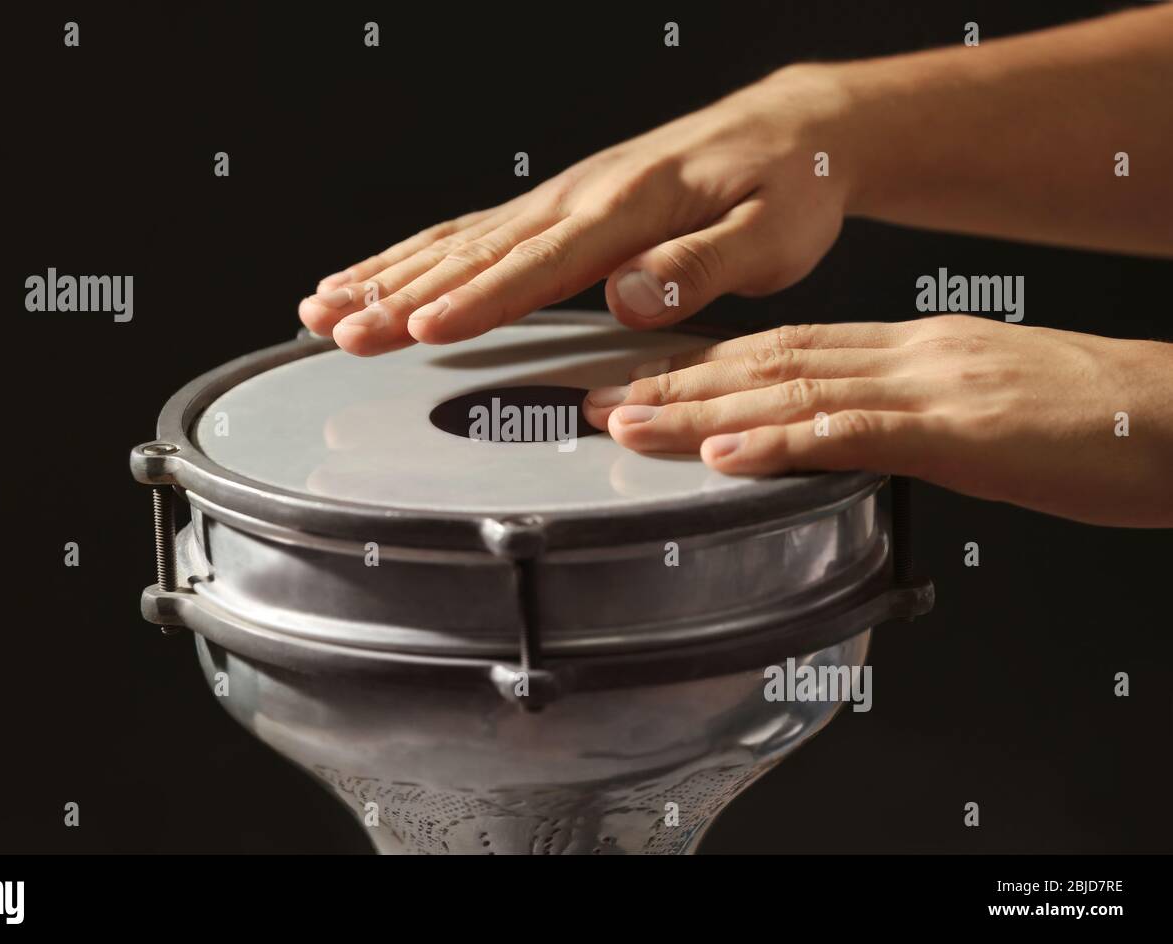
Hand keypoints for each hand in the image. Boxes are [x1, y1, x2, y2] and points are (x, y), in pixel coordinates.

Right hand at [298, 65, 854, 354]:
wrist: (791, 130)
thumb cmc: (789, 187)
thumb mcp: (773, 234)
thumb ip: (701, 268)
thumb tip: (630, 297)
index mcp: (630, 206)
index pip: (541, 262)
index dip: (479, 299)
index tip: (421, 328)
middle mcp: (581, 196)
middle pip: (474, 251)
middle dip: (398, 293)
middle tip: (334, 329)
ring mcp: (562, 198)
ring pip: (455, 240)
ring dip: (385, 274)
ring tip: (322, 307)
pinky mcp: (558, 208)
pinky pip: (470, 232)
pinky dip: (413, 256)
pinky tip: (374, 276)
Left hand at [582, 316, 1172, 527]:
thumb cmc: (1094, 423)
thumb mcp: (979, 416)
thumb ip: (904, 422)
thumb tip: (840, 442)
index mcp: (910, 351)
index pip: (786, 351)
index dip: (703, 365)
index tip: (641, 381)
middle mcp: (908, 355)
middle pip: (768, 362)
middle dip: (675, 382)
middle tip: (596, 401)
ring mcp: (932, 385)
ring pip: (792, 388)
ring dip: (700, 408)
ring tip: (626, 422)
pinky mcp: (962, 430)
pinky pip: (856, 431)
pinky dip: (783, 439)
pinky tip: (724, 453)